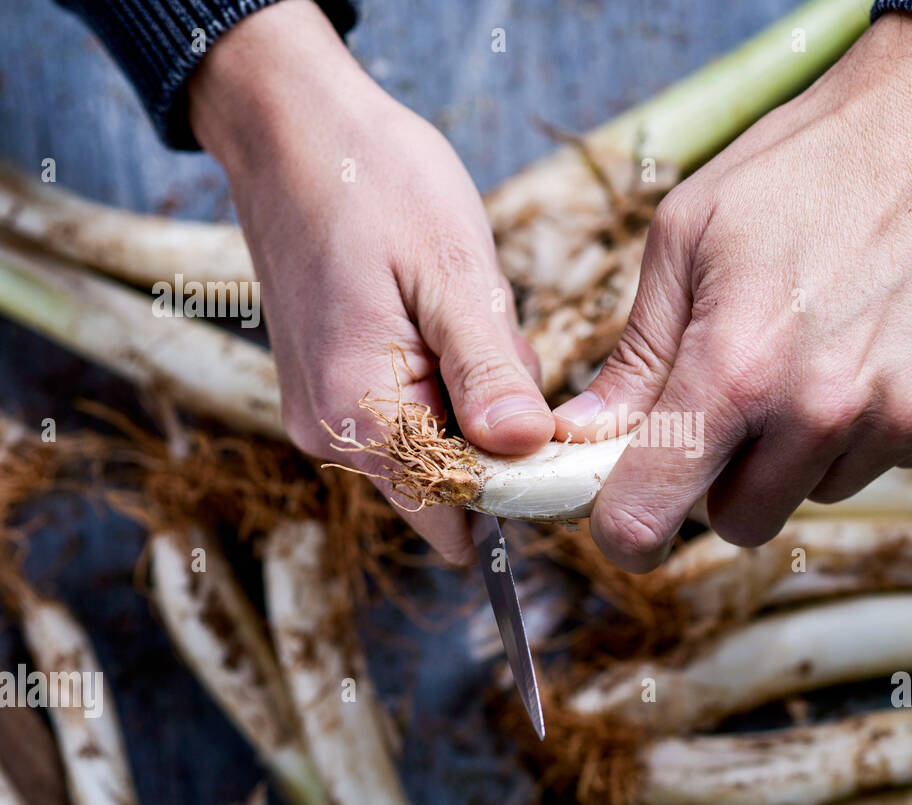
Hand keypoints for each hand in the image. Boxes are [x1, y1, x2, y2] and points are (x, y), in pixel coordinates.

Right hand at [189, 0, 551, 564]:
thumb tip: (526, 451)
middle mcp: (330, 431)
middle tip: (500, 338)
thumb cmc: (373, 182)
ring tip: (463, 313)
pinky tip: (442, 316)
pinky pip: (408, 411)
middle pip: (448, 481)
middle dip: (497, 431)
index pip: (455, 510)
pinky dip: (444, 379)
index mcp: (361, 413)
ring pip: (434, 442)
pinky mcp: (330, 385)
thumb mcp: (453, 272)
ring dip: (472, 399)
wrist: (292, 126)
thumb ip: (489, 374)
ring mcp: (325, 410)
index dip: (518, 487)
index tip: (557, 434)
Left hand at [554, 13, 911, 570]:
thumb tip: (585, 433)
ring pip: (824, 489)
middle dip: (727, 479)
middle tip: (741, 403)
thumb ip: (637, 352)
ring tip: (828, 348)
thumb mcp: (690, 235)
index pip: (654, 511)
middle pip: (744, 521)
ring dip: (810, 446)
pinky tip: (889, 343)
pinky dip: (884, 422)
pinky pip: (900, 458)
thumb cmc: (809, 163)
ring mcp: (908, 417)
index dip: (628, 530)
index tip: (626, 524)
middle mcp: (824, 411)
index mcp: (736, 366)